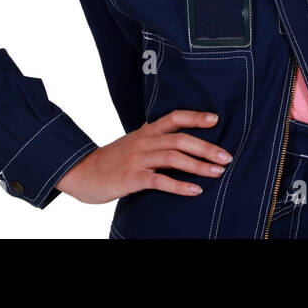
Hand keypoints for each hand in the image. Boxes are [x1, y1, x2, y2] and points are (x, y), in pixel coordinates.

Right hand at [54, 110, 232, 203]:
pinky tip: (195, 191)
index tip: (216, 119)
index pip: (174, 117)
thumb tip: (179, 137)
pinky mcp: (131, 178)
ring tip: (218, 172)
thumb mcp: (133, 142)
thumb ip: (154, 138)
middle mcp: (144, 142)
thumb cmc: (111, 159)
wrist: (80, 172)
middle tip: (227, 157)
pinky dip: (179, 186)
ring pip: (174, 158)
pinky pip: (159, 181)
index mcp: (146, 131)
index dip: (195, 116)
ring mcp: (138, 159)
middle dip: (207, 147)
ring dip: (199, 165)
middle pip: (181, 139)